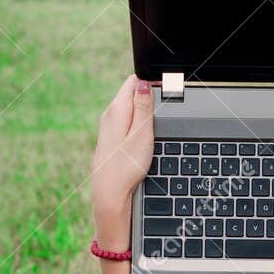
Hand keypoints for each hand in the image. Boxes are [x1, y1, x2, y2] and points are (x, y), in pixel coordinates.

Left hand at [90, 75, 154, 248]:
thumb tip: (143, 83)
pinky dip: (136, 124)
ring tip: (154, 128)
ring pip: (128, 108)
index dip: (151, 83)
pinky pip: (125, 122)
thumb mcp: (142, 134)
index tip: (165, 94)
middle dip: (148, 97)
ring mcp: (107, 127)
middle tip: (162, 114)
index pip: (134, 80)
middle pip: (131, 93)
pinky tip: (142, 139)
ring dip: (142, 112)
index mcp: (117, 109)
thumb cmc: (127, 167)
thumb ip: (143, 107)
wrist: (110, 194)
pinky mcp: (110, 139)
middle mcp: (109, 114)